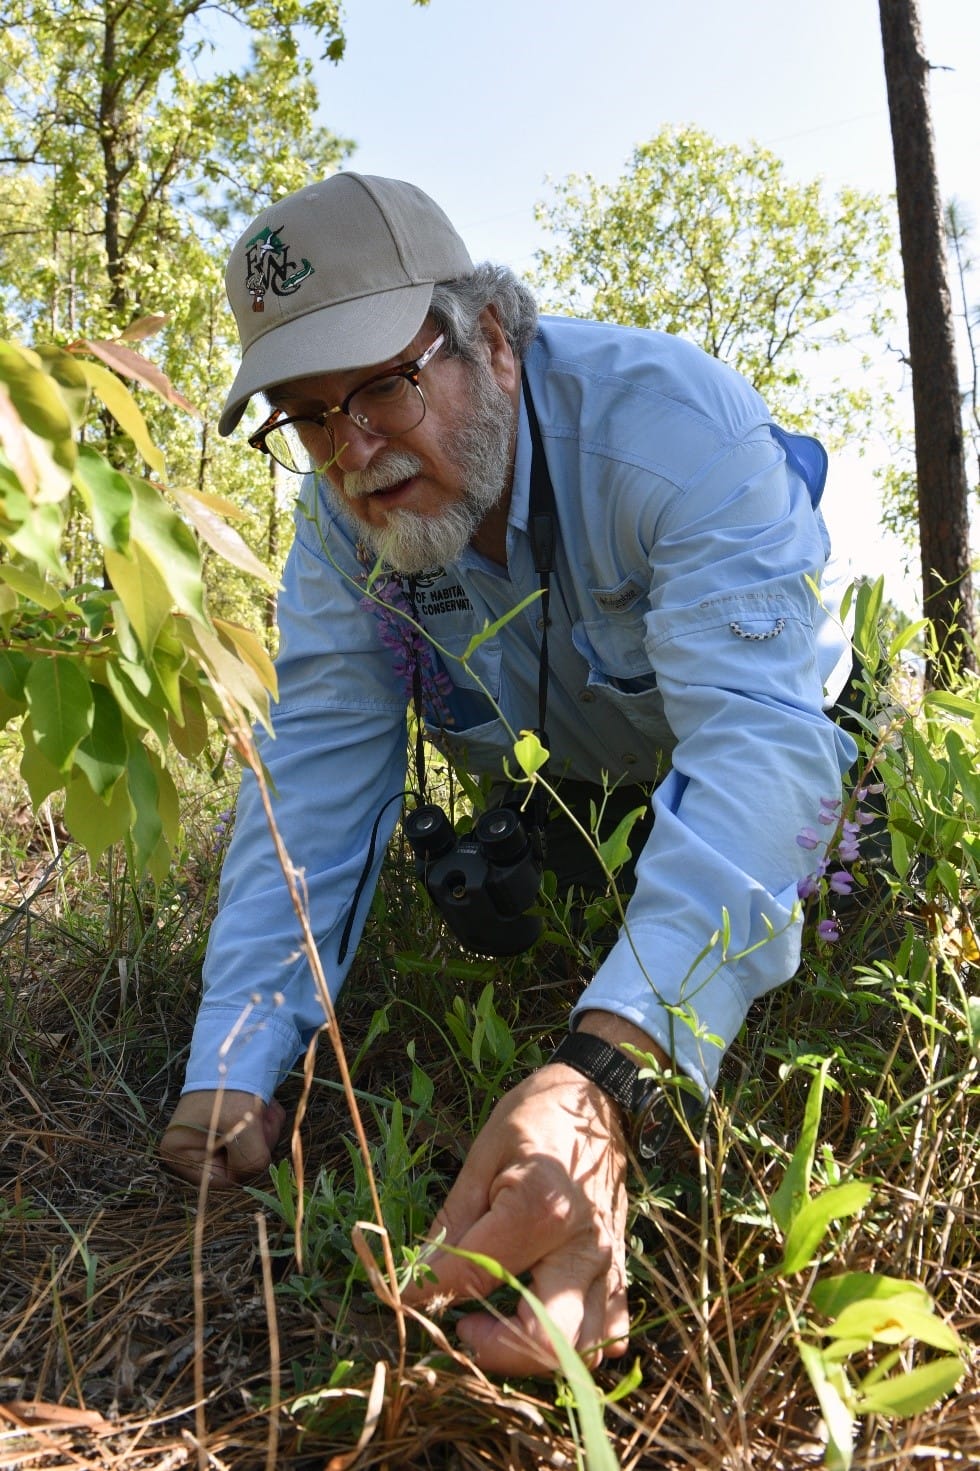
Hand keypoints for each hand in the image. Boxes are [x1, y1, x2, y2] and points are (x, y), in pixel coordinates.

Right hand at [159, 1089, 284, 1187]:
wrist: (239, 1053)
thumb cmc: (230, 1088)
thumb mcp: (239, 1125)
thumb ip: (249, 1160)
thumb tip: (255, 1173)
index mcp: (178, 1156)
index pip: (221, 1183)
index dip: (243, 1165)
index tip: (250, 1137)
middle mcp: (190, 1153)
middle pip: (238, 1168)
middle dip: (257, 1143)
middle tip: (259, 1117)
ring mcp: (211, 1141)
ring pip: (252, 1154)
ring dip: (265, 1131)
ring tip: (261, 1108)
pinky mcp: (230, 1129)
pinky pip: (258, 1140)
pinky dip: (266, 1124)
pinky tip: (265, 1106)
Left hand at [402, 1062, 629, 1376]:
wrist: (596, 1095)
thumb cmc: (535, 1116)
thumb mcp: (482, 1157)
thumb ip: (453, 1223)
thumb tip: (418, 1278)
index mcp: (542, 1209)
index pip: (476, 1276)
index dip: (429, 1292)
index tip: (403, 1294)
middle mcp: (583, 1246)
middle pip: (543, 1340)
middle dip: (494, 1349)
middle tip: (463, 1323)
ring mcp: (609, 1263)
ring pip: (583, 1349)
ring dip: (536, 1353)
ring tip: (501, 1321)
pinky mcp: (620, 1269)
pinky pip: (610, 1330)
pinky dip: (580, 1342)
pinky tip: (545, 1316)